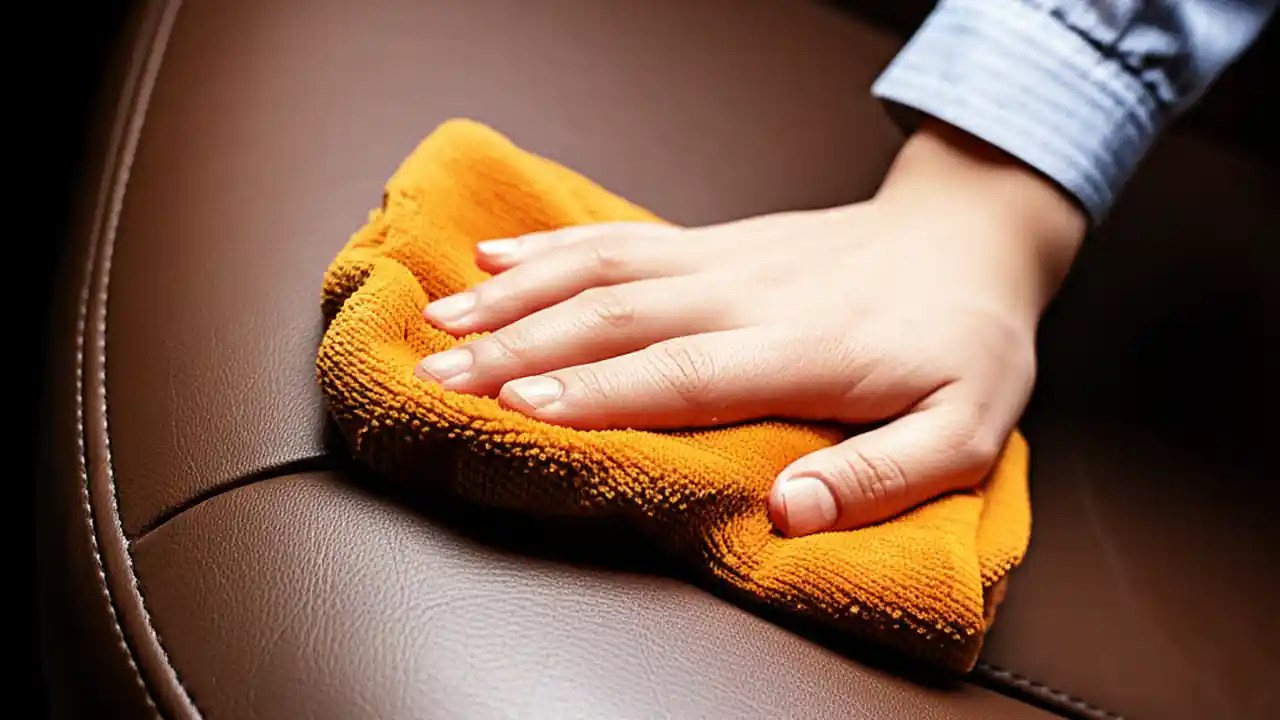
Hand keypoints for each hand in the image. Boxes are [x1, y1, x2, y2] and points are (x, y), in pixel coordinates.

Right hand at [415, 121, 1084, 535]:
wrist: (967, 240)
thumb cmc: (966, 347)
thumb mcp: (966, 431)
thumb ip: (883, 474)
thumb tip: (790, 513)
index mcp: (805, 348)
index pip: (684, 371)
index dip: (596, 391)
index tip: (517, 408)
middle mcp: (748, 295)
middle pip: (618, 317)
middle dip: (518, 348)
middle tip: (437, 377)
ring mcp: (722, 259)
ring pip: (604, 269)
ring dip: (516, 295)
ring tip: (439, 318)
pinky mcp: (711, 242)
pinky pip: (622, 235)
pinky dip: (551, 247)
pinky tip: (494, 257)